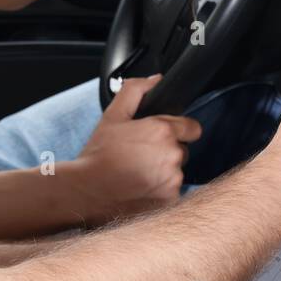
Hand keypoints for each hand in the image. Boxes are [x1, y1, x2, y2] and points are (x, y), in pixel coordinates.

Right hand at [64, 75, 202, 224]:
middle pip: (183, 150)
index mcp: (163, 131)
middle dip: (167, 151)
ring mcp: (173, 180)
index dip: (178, 130)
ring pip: (178, 172)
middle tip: (141, 155)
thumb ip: (136, 91)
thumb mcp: (113, 115)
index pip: (193, 128)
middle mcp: (173, 155)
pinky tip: (140, 188)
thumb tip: (156, 80)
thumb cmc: (99, 154)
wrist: (87, 191)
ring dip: (164, 172)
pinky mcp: (170, 200)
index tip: (162, 137)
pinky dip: (160, 190)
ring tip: (138, 173)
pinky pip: (173, 191)